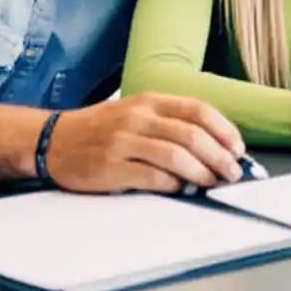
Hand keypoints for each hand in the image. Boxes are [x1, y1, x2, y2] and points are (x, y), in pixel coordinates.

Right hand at [44, 93, 246, 193]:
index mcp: (150, 101)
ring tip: (212, 183)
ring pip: (176, 156)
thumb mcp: (136, 111)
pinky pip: (152, 177)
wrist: (52, 140)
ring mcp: (123, 141)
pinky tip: (181, 189)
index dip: (224, 130)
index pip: (198, 110)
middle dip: (219, 156)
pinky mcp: (111, 166)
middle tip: (232, 172)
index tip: (238, 148)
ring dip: (201, 173)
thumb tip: (214, 146)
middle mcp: (138, 117)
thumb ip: (170, 123)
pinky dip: (173, 184)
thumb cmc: (101, 129)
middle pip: (192, 135)